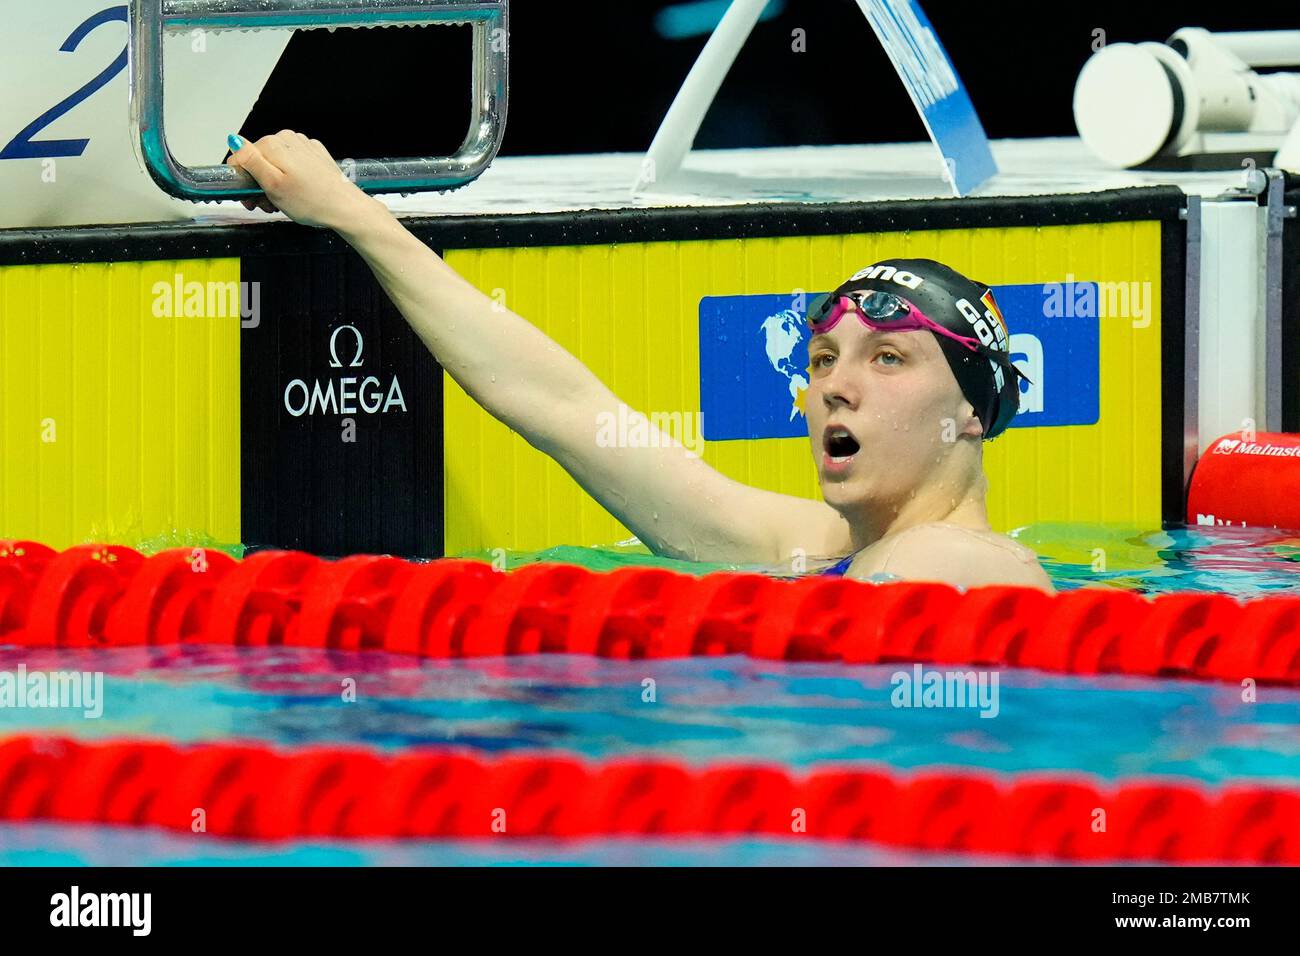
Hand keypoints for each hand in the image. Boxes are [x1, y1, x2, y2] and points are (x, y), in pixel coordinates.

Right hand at [226, 130, 377, 229]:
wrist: (345, 207)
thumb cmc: (312, 201)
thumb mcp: (272, 185)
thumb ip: (251, 161)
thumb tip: (234, 140)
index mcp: (273, 145)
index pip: (242, 157)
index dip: (242, 181)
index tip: (249, 199)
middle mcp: (288, 139)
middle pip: (259, 160)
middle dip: (258, 183)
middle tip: (267, 205)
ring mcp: (303, 146)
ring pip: (275, 163)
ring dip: (273, 183)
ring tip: (282, 202)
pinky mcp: (315, 155)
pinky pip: (293, 164)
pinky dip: (289, 178)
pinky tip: (296, 193)